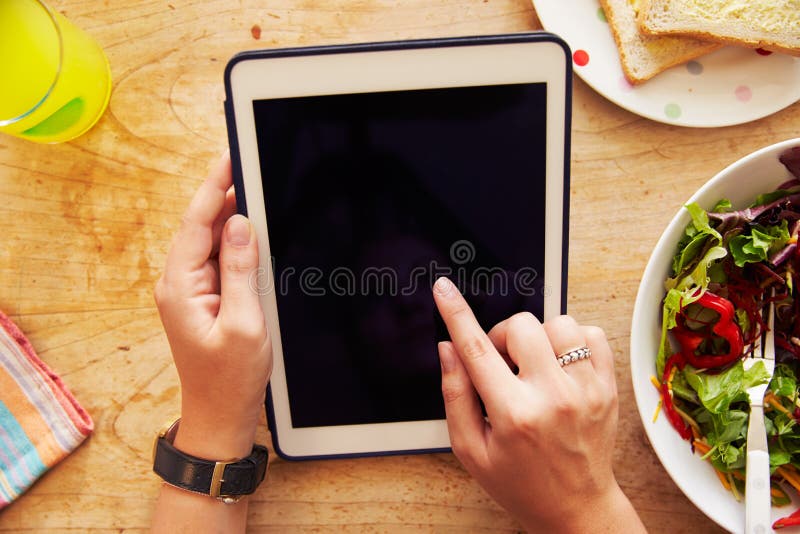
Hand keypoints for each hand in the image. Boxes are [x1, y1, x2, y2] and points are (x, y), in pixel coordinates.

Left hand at [154, 153, 270, 459]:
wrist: (221, 415)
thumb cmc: (231, 378)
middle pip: (200, 227)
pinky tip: (252, 232)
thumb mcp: (244, 322)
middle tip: (249, 164)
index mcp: (180, 287)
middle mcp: (178, 284)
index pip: (196, 224)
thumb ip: (241, 270)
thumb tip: (241, 225)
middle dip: (223, 195)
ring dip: (230, 218)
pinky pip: (217, 261)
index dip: (214, 188)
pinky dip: (233, 243)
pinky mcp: (203, 299)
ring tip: (255, 190)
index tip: (230, 158)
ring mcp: (189, 292)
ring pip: (209, 242)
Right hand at [432, 277, 643, 532]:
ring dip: (539, 337)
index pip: (477, 349)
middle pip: (521, 325)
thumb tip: (448, 348)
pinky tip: (560, 364)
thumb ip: (455, 395)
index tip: (444, 290)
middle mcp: (553, 397)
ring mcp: (586, 390)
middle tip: (502, 364)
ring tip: (534, 366)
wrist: (576, 508)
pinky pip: (591, 333)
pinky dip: (571, 339)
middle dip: (502, 336)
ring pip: (558, 323)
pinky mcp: (607, 387)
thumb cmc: (520, 483)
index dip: (455, 313)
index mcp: (514, 414)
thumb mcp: (471, 450)